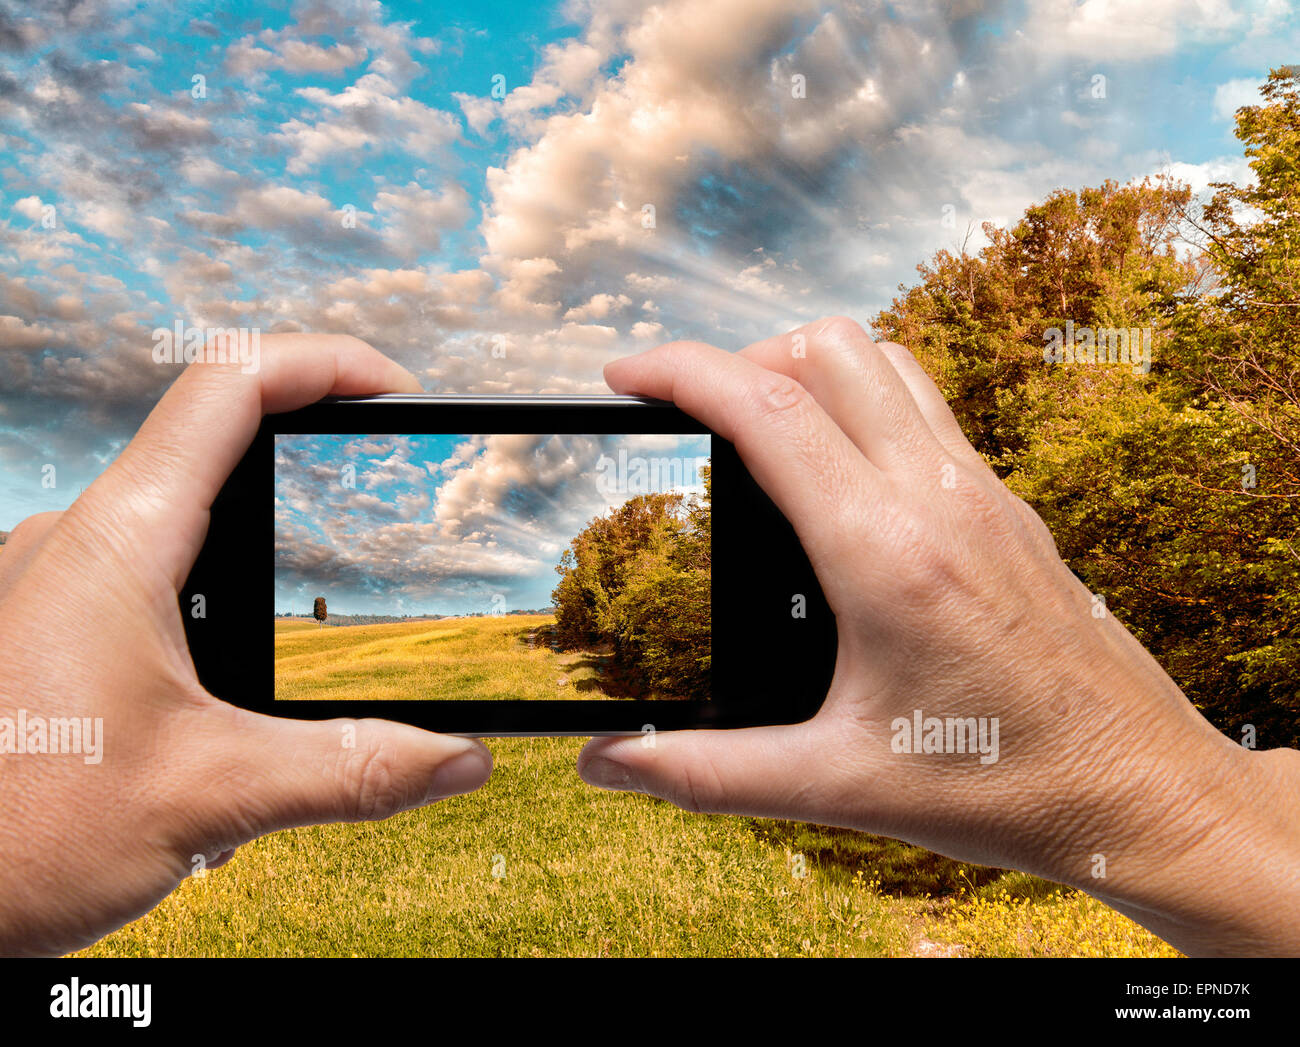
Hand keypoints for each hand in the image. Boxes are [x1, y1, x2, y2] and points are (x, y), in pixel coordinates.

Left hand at [0, 334, 492, 956]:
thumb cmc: (14, 833)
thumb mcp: (212, 797)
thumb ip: (353, 769)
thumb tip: (460, 756)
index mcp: (119, 543)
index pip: (231, 385)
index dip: (326, 362)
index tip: (396, 388)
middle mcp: (76, 541)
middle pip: (214, 447)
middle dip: (310, 480)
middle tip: (379, 515)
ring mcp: (51, 580)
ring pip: (180, 525)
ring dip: (257, 566)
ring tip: (298, 648)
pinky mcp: (42, 626)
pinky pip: (140, 580)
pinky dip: (207, 610)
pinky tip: (217, 701)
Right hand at [579, 316, 1299, 956]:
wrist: (1141, 795)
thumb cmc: (1006, 788)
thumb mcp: (835, 788)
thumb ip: (705, 774)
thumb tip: (608, 765)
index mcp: (886, 554)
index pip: (767, 409)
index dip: (679, 370)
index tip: (625, 373)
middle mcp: (941, 498)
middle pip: (828, 348)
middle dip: (741, 355)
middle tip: (692, 411)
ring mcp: (985, 493)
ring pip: (886, 362)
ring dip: (810, 368)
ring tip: (760, 427)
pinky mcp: (1011, 507)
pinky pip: (926, 409)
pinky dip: (864, 404)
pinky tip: (840, 478)